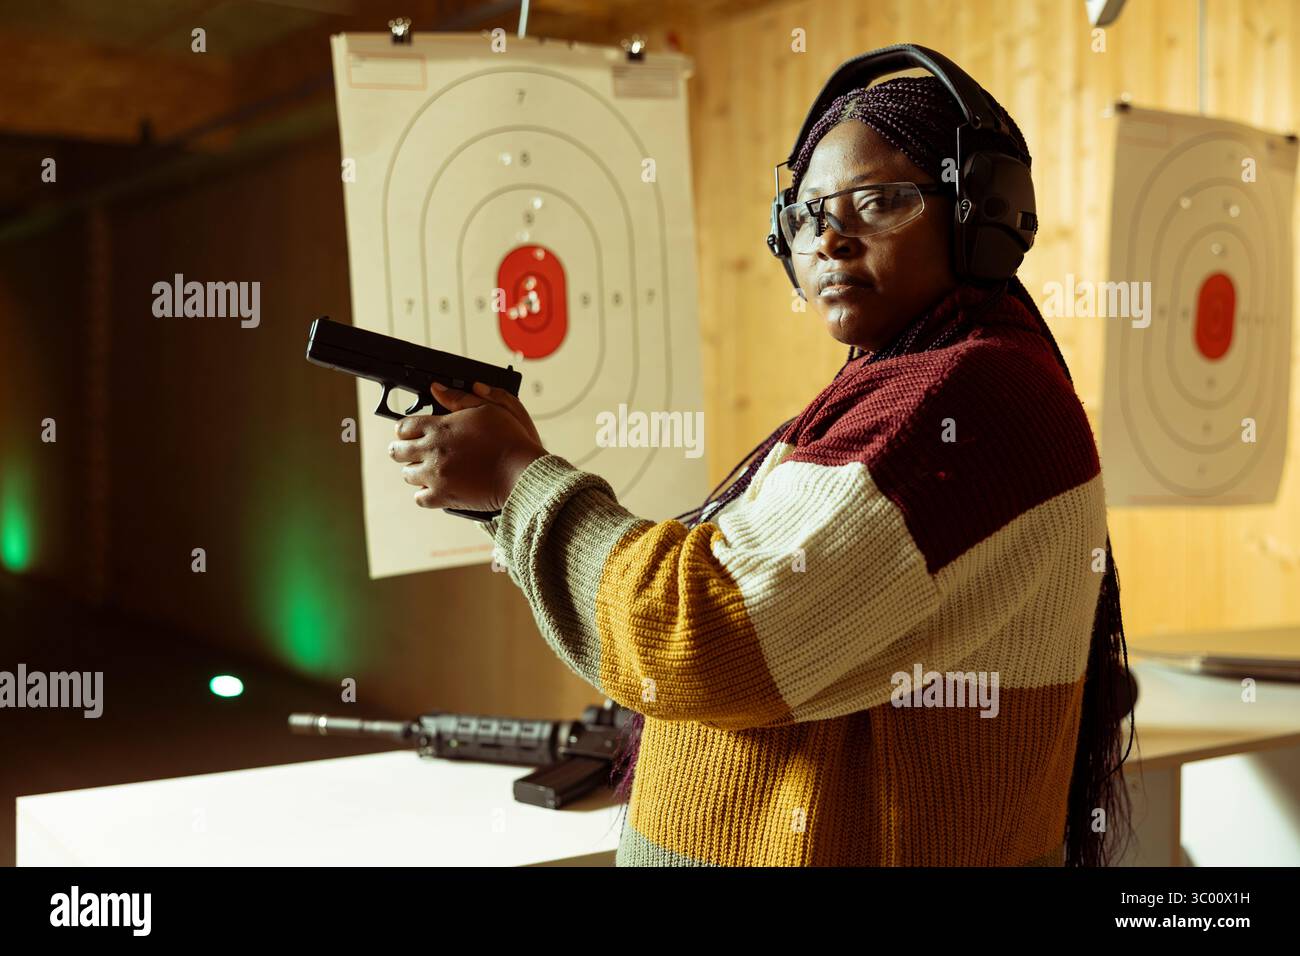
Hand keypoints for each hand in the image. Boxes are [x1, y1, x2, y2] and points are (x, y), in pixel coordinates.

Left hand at [388, 381, 546, 512]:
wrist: (522, 471)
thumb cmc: (509, 438)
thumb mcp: (487, 408)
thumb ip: (458, 397)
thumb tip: (436, 389)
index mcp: (439, 427)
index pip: (403, 427)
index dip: (407, 429)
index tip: (414, 432)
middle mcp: (432, 451)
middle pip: (397, 451)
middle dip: (403, 450)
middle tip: (415, 451)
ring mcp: (435, 475)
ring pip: (407, 475)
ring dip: (415, 471)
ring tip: (430, 469)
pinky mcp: (443, 496)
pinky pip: (419, 498)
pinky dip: (425, 494)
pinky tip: (436, 487)